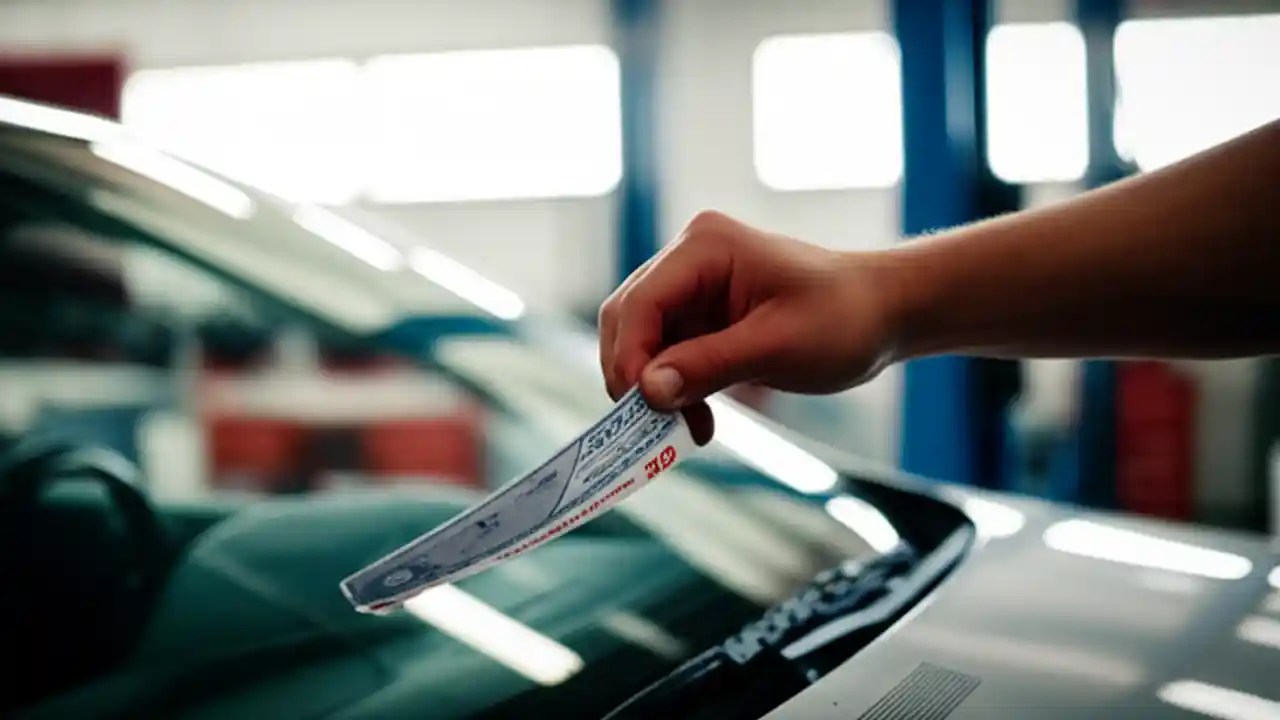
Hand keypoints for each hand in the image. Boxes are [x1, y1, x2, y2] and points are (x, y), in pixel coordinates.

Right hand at [599, 211, 902, 442]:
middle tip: (656, 428)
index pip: (641, 302)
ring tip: (688, 429)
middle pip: (628, 319)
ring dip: (654, 389)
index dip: (631, 357)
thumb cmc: (843, 319)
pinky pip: (665, 355)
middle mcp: (689, 258)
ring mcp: (692, 286)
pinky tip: (699, 419)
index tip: (645, 408)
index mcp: (705, 246)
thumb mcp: (778, 346)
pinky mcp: (699, 314)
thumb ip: (709, 365)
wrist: (881, 314)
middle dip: (635, 376)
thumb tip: (647, 391)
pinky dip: (673, 390)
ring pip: (641, 342)